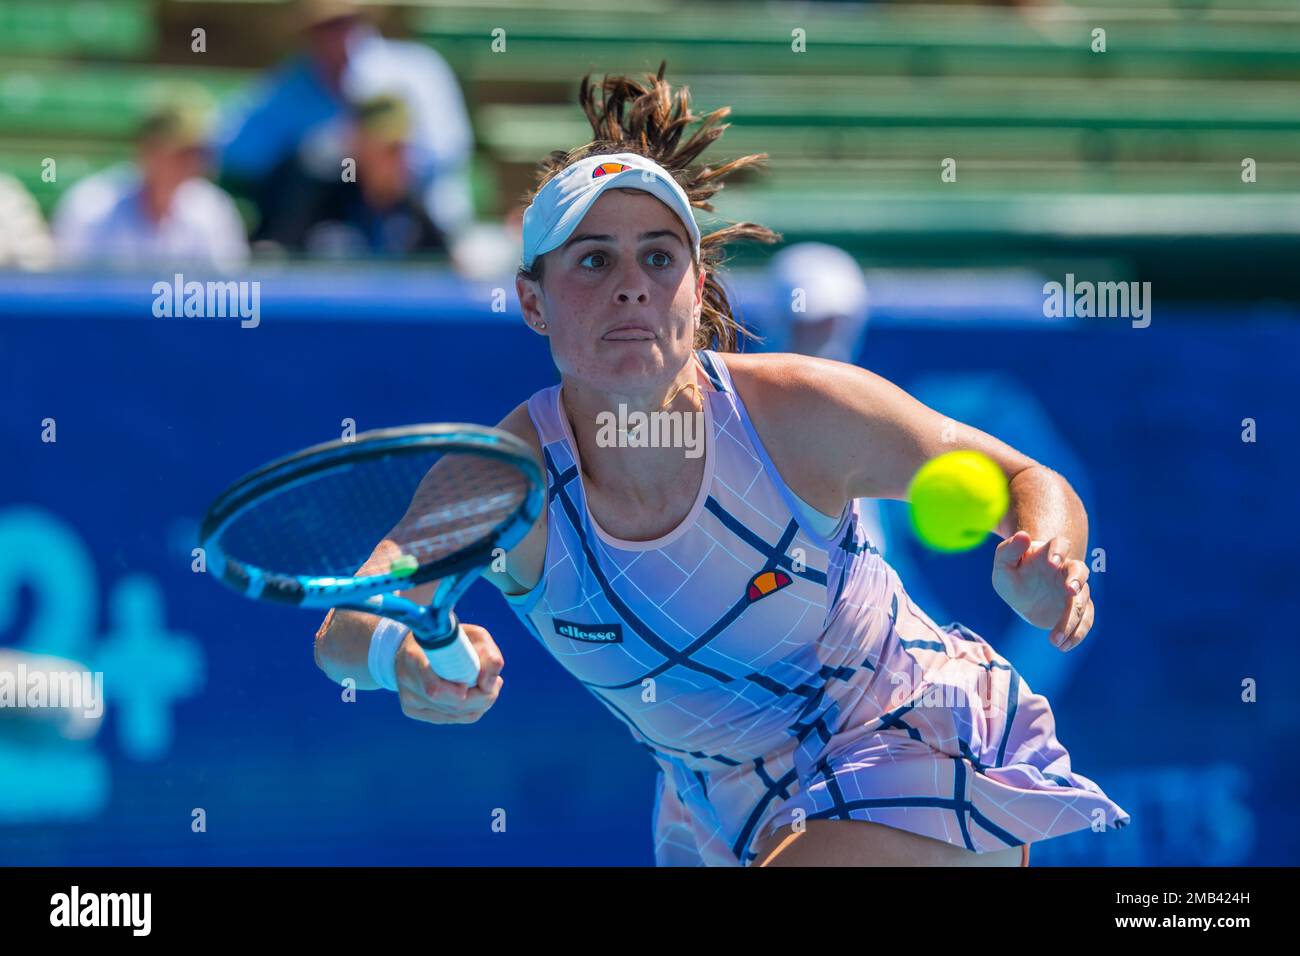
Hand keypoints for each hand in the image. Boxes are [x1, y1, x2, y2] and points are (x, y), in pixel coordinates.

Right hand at [394, 623, 503, 723]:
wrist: (418, 645)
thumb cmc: (450, 638)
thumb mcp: (472, 635)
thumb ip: (487, 653)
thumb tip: (491, 682)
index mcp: (415, 657)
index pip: (435, 688)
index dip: (461, 692)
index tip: (481, 680)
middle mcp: (408, 680)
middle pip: (451, 705)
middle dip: (482, 698)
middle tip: (496, 683)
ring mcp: (408, 698)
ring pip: (453, 714)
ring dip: (479, 705)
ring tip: (488, 687)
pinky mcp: (411, 709)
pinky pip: (449, 718)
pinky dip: (468, 711)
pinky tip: (475, 696)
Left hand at [992, 532, 1093, 651]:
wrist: (1023, 593)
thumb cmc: (1013, 573)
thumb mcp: (1003, 564)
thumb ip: (1009, 549)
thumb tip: (1022, 535)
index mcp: (1049, 553)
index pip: (1060, 544)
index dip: (1059, 551)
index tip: (1052, 563)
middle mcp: (1067, 570)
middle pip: (1080, 570)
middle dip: (1077, 580)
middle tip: (1069, 592)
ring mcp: (1075, 590)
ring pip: (1083, 601)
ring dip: (1072, 620)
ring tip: (1055, 640)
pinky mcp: (1077, 609)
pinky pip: (1085, 621)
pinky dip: (1077, 634)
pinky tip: (1062, 646)